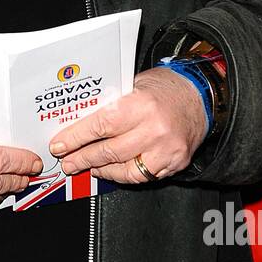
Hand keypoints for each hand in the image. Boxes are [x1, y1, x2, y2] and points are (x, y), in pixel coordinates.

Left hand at [47, 67, 208, 184]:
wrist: (202, 97)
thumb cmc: (166, 88)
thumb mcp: (135, 85)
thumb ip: (112, 104)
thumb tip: (78, 122)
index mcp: (142, 105)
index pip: (100, 125)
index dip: (76, 138)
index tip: (60, 145)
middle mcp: (155, 129)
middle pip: (109, 151)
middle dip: (82, 158)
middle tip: (68, 162)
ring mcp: (167, 149)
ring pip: (124, 169)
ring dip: (100, 170)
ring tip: (86, 166)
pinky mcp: (175, 163)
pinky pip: (142, 176)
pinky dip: (122, 175)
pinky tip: (110, 171)